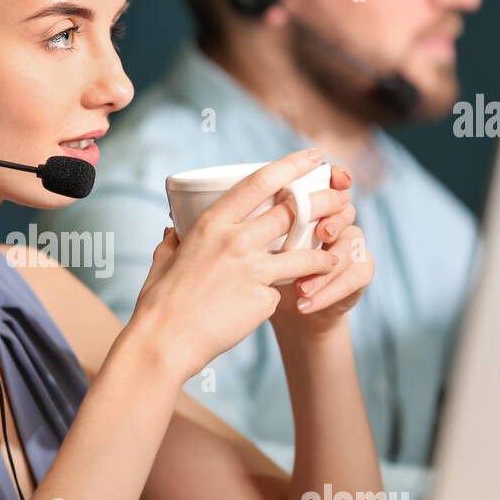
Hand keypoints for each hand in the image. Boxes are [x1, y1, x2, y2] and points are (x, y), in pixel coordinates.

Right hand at [127, 148, 339, 381]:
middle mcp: (236, 240)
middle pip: (292, 211)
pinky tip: (283, 301)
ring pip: (303, 252)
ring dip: (323, 253)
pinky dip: (283, 294)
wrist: (166, 342)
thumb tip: (173, 229)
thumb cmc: (159, 302)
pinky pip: (282, 290)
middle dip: (322, 203)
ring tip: (334, 256)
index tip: (314, 157)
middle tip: (340, 201)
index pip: (260, 181)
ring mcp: (253, 270)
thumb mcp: (164, 259)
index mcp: (212, 224)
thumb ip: (174, 240)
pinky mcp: (263, 299)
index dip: (292, 165)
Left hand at [272, 165, 374, 341]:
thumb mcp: (258, 246)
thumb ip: (259, 225)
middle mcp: (336, 220)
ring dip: (325, 268)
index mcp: (313, 206)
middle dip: (333, 221)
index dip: (335, 176)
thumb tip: (239, 208)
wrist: (288, 308)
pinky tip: (305, 304)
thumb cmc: (268, 270)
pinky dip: (327, 292)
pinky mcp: (361, 271)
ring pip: (350, 246)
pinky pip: (353, 277)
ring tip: (300, 288)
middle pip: (345, 210)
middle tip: (322, 235)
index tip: (335, 179)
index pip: (329, 182)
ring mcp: (351, 245)